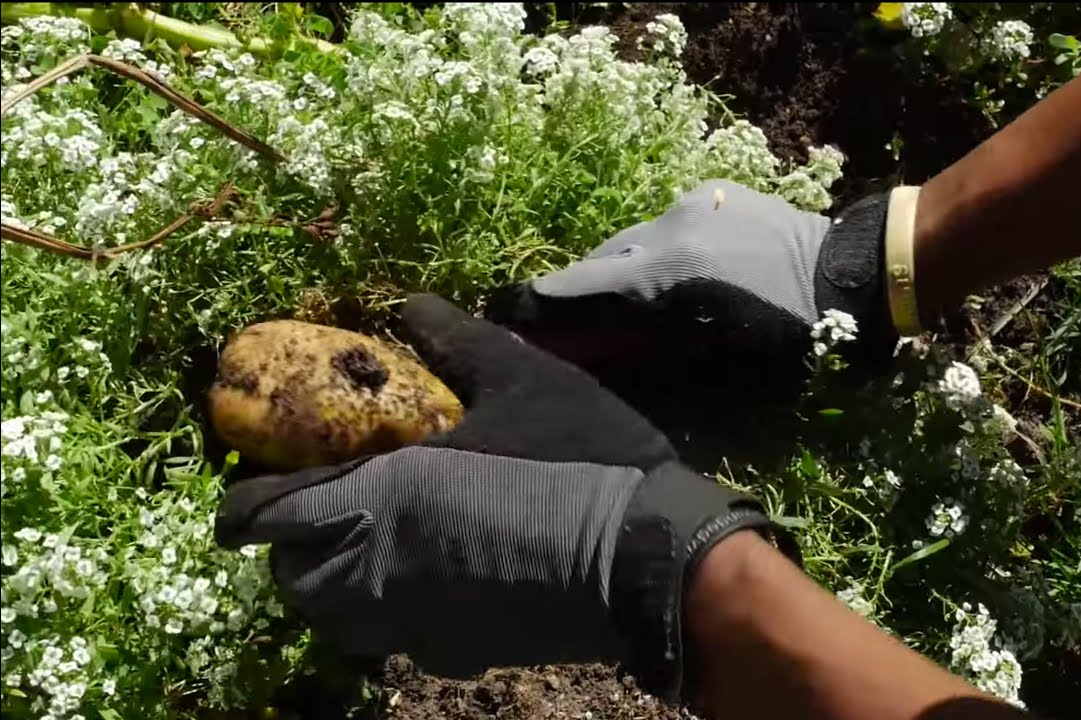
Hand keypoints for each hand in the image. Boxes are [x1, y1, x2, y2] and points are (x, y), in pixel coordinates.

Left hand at [214, 293, 778, 701]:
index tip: (242, 496)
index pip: (269, 516)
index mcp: (381, 499)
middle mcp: (380, 573)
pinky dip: (389, 611)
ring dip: (334, 584)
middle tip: (322, 511)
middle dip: (293, 547)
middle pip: (293, 580)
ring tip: (372, 543)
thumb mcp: (520, 378)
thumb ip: (451, 339)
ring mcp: (416, 625)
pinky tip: (434, 576)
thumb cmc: (582, 456)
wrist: (654, 557)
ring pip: (336, 620)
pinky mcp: (455, 654)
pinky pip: (394, 638)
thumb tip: (405, 304)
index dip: (241, 506)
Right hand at [487, 181, 899, 444]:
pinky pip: (665, 226)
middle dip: (586, 294)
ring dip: (627, 273)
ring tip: (644, 305)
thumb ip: (645, 353)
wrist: (859, 274)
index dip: (533, 306)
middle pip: (598, 262)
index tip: (504, 316)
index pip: (575, 288)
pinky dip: (661, 252)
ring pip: (631, 242)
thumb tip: (593, 353)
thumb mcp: (716, 364)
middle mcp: (665, 227)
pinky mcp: (712, 192)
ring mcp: (689, 203)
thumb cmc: (793, 339)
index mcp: (664, 274)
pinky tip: (686, 275)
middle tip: (584, 327)